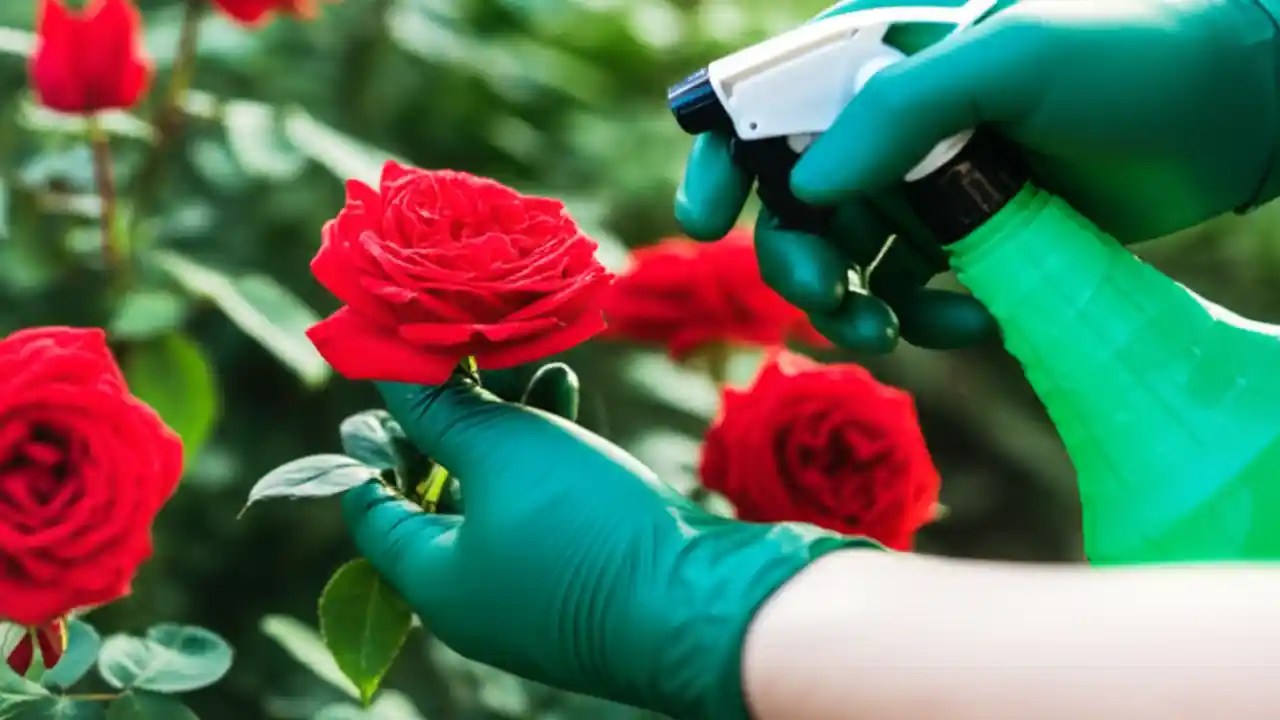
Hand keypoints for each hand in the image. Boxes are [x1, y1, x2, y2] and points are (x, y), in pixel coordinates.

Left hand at [341, 366, 874, 718]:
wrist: (705, 607)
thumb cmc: (584, 529)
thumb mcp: (502, 450)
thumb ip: (437, 410)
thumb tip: (385, 367)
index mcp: (435, 581)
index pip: (375, 508)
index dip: (371, 441)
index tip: (381, 383)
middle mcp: (478, 598)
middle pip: (444, 495)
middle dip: (456, 419)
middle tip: (464, 358)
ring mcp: (537, 597)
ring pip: (504, 497)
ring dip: (513, 427)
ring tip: (534, 365)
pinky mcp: (591, 585)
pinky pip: (549, 513)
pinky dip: (552, 458)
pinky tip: (568, 398)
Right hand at [676, 0, 1279, 351]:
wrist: (1229, 111)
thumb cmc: (1126, 52)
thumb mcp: (1011, 56)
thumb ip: (898, 110)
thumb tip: (804, 184)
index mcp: (873, 54)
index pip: (762, 103)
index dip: (717, 161)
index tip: (703, 221)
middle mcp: (883, 123)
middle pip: (790, 202)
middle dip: (795, 259)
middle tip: (832, 299)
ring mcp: (920, 184)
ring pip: (842, 260)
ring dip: (848, 307)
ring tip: (892, 334)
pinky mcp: (963, 237)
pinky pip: (907, 293)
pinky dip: (919, 319)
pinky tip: (969, 317)